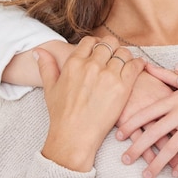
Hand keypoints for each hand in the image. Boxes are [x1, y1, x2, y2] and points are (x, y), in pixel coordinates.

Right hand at [38, 36, 143, 171]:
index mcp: (74, 63)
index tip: (99, 52)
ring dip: (125, 56)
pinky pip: (136, 65)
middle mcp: (92, 65)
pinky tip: (138, 66)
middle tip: (113, 57)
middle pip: (109, 43)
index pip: (90, 41)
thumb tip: (38, 51)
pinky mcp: (123, 86)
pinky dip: (139, 63)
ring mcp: (108, 75)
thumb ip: (46, 66)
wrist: (75, 136)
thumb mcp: (49, 88)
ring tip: (125, 64)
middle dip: (112, 48)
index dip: (96, 44)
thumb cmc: (61, 115)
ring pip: (124, 52)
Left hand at [115, 70, 177, 174]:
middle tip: (125, 160)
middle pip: (154, 133)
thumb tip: (147, 65)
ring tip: (147, 175)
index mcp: (173, 99)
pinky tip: (176, 174)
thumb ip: (164, 74)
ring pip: (172, 147)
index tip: (118, 135)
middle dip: (137, 148)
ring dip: (158, 163)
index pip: (147, 113)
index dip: (131, 124)